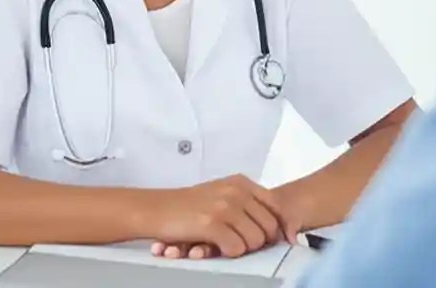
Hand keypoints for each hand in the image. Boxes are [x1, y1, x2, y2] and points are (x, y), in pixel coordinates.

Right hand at [141, 175, 289, 258]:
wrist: (157, 208)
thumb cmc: (189, 205)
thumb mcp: (222, 193)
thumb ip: (248, 203)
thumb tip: (278, 226)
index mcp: (241, 183)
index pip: (276, 206)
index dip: (279, 226)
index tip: (275, 239)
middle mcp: (236, 192)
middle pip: (269, 227)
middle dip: (260, 241)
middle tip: (242, 244)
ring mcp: (225, 206)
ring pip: (255, 240)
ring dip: (243, 248)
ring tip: (226, 244)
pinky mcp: (212, 223)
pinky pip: (237, 248)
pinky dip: (229, 253)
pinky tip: (217, 247)